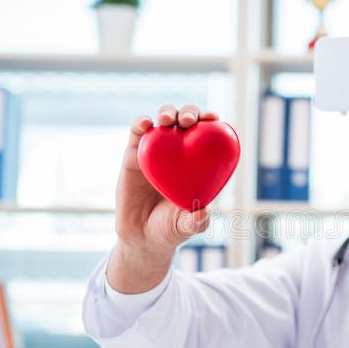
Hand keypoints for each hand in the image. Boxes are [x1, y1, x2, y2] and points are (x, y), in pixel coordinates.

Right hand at [108, 104, 217, 292]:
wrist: (140, 235)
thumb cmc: (170, 228)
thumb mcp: (186, 227)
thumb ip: (196, 222)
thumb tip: (204, 212)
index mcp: (198, 163)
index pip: (208, 135)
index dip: (211, 122)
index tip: (214, 118)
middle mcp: (179, 152)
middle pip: (186, 120)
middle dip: (190, 112)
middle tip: (189, 121)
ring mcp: (157, 150)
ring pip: (163, 120)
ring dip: (167, 113)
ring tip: (167, 120)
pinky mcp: (134, 153)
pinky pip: (137, 132)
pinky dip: (141, 123)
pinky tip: (146, 124)